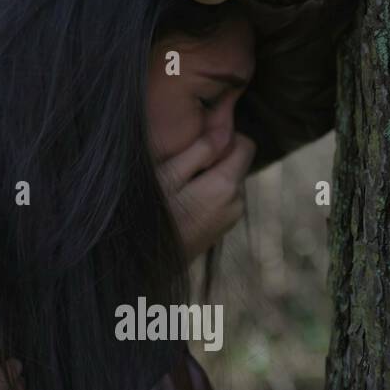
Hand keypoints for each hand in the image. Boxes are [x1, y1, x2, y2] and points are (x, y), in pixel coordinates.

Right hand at [156, 133, 256, 261]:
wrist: (143, 262)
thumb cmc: (148, 211)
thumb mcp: (167, 173)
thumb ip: (199, 149)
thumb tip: (225, 127)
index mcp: (226, 185)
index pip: (245, 143)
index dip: (222, 137)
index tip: (195, 144)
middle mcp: (236, 202)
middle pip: (236, 161)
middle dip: (214, 157)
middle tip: (179, 166)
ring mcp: (230, 218)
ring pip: (228, 178)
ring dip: (209, 175)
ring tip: (177, 186)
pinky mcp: (221, 228)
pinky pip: (221, 196)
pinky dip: (206, 192)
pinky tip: (181, 202)